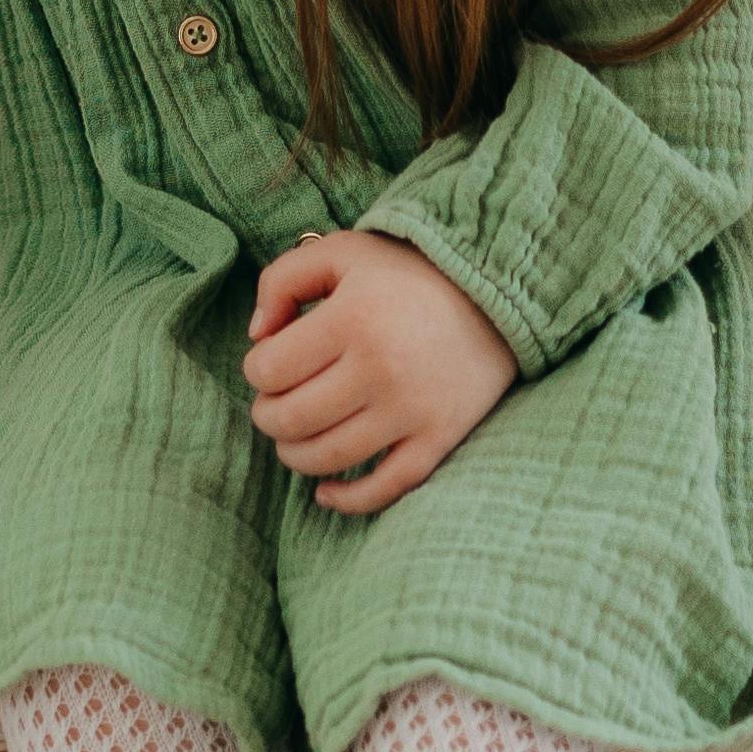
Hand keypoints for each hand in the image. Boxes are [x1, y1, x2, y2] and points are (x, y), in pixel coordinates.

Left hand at [244, 230, 517, 516]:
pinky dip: (347, 499)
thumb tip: (255, 335)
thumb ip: (282, 281)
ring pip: (327, 458)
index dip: (256, 370)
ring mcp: (413, 410)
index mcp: (352, 319)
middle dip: (267, 416)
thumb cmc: (407, 272)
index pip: (269, 370)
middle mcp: (382, 368)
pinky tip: (326, 492)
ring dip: (295, 455)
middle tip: (274, 403)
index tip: (270, 362)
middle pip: (291, 419)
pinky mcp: (440, 438)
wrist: (497, 293)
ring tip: (295, 437)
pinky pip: (385, 488)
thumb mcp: (340, 252)